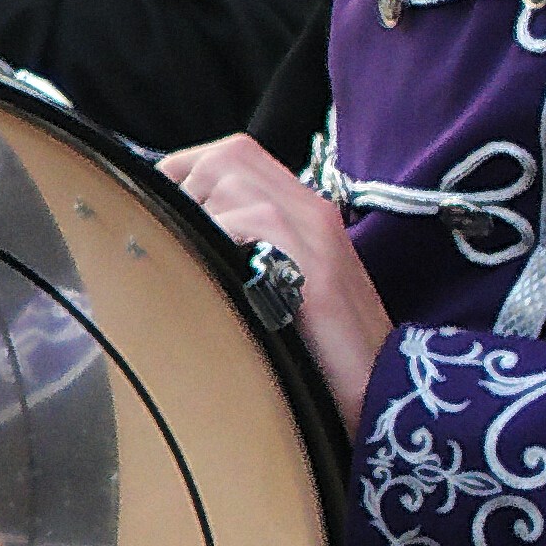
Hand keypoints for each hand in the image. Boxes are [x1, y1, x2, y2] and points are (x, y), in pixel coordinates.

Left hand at [157, 132, 389, 421]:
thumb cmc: (324, 351)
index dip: (185, 173)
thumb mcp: (280, 285)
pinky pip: (254, 221)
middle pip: (228, 157)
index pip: (232, 155)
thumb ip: (243, 251)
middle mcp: (311, 210)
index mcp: (303, 210)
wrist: (385, 389)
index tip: (160, 208)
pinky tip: (216, 278)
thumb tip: (177, 243)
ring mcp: (317, 234)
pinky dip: (220, 243)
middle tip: (174, 240)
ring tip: (195, 261)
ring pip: (233, 180)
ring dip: (197, 218)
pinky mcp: (317, 266)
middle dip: (184, 191)